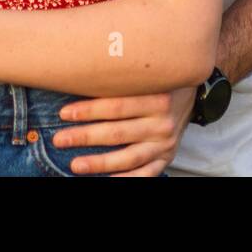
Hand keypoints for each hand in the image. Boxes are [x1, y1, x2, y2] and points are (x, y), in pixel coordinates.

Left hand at [51, 84, 195, 175]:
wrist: (192, 93)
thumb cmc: (159, 79)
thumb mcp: (147, 72)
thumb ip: (122, 75)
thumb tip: (81, 71)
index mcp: (157, 96)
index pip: (116, 106)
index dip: (88, 110)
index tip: (63, 113)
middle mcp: (162, 122)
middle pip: (117, 133)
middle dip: (84, 137)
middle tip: (59, 139)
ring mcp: (165, 143)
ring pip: (128, 157)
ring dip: (99, 163)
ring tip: (75, 165)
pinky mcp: (168, 158)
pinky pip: (146, 174)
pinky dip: (125, 178)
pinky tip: (106, 180)